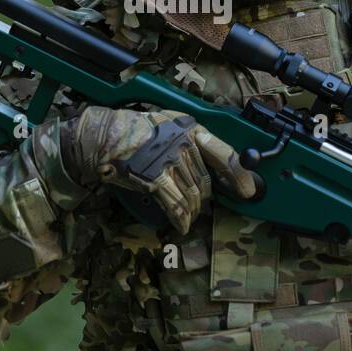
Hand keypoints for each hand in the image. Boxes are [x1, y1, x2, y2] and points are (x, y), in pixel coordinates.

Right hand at [58, 106, 256, 232]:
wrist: (102, 136)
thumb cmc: (135, 131)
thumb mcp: (169, 125)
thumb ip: (191, 141)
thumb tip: (211, 166)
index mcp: (191, 129)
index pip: (224, 153)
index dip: (239, 175)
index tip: (249, 190)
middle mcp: (183, 144)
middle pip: (206, 181)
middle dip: (206, 199)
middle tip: (202, 206)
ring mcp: (168, 161)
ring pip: (192, 195)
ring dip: (193, 210)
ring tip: (189, 216)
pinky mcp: (154, 177)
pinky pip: (175, 204)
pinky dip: (180, 218)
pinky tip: (181, 225)